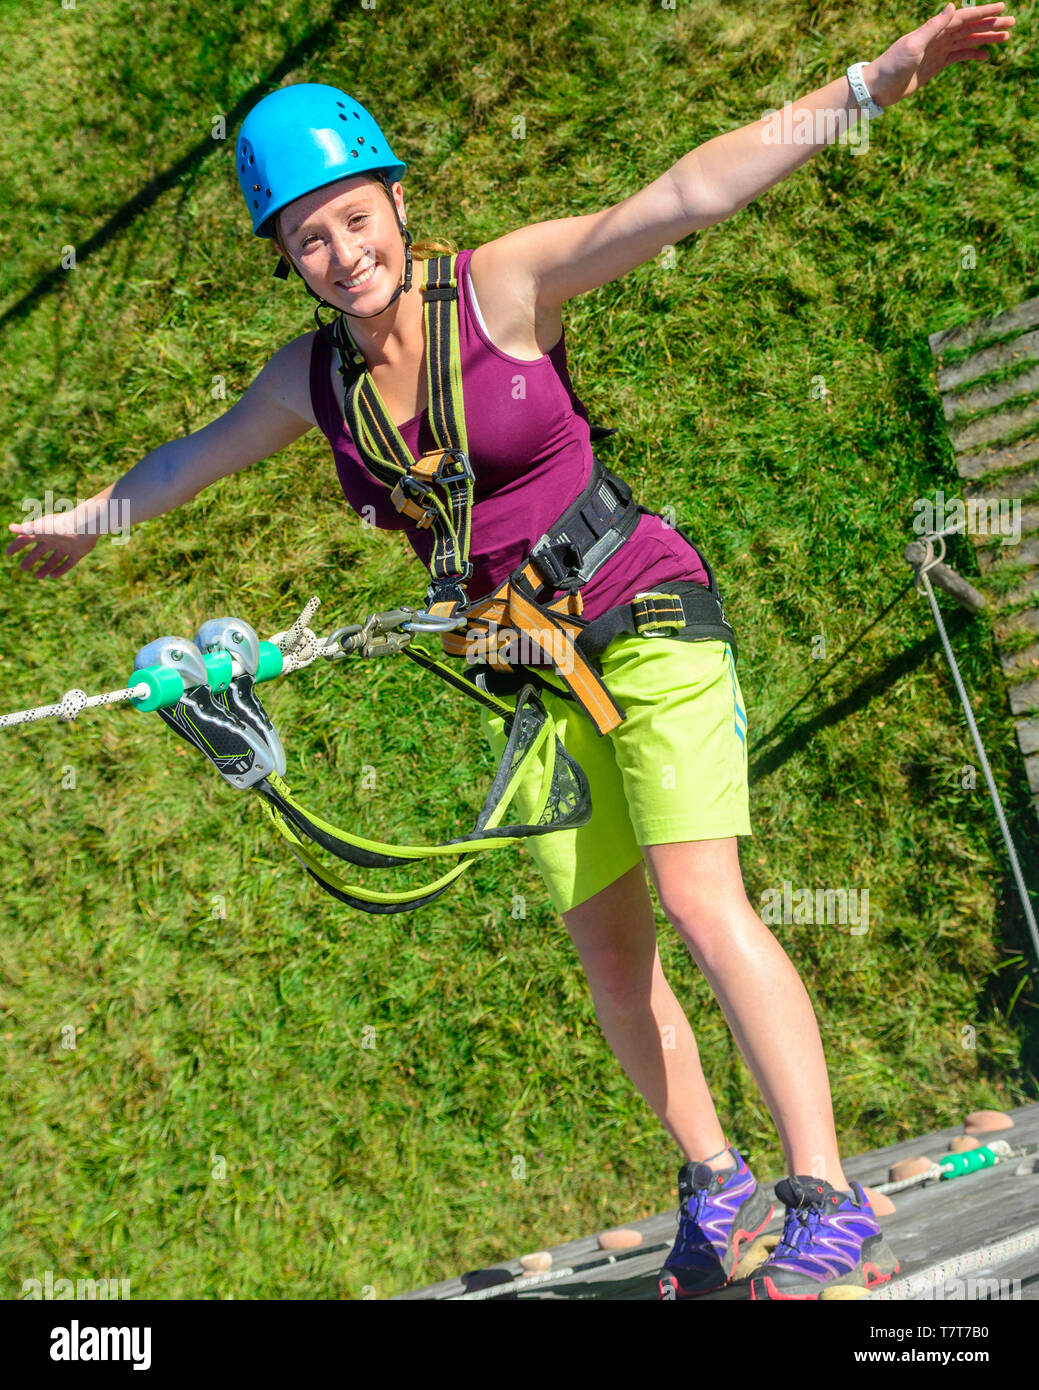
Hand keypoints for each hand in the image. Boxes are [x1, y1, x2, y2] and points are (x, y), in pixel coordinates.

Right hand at [5, 515, 98, 577]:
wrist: (84, 526)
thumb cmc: (60, 525)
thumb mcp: (40, 528)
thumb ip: (25, 529)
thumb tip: (10, 527)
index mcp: (44, 531)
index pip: (27, 538)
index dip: (17, 545)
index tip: (8, 553)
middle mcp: (55, 538)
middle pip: (40, 551)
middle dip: (31, 559)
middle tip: (22, 568)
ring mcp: (67, 546)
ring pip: (54, 559)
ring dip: (45, 567)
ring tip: (37, 577)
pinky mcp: (78, 552)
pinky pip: (68, 563)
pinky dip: (61, 570)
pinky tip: (53, 577)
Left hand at [864, 2, 1015, 109]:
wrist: (877, 88)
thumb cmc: (891, 64)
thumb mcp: (912, 44)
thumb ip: (933, 26)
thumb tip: (951, 6)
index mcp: (933, 30)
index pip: (963, 18)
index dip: (982, 12)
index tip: (1001, 8)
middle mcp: (937, 38)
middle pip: (969, 28)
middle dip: (990, 24)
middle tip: (1012, 23)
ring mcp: (937, 51)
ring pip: (967, 41)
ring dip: (985, 38)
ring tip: (1005, 37)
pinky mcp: (935, 66)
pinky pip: (958, 57)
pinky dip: (972, 55)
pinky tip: (986, 56)